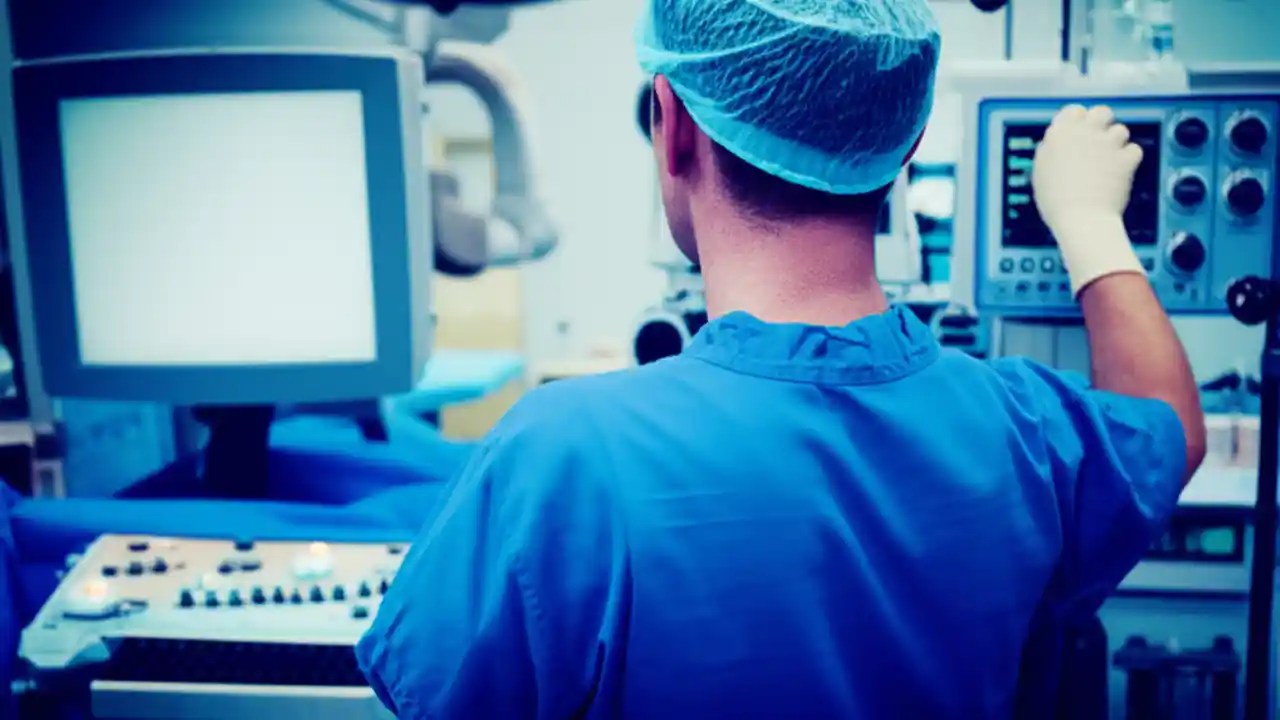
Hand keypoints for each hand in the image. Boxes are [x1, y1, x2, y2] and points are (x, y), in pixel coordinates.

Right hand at [1032, 105, 1145, 294]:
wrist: (1081, 218)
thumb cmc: (1055, 201)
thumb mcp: (1041, 171)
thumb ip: (1050, 150)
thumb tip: (1055, 142)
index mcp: (1061, 133)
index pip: (1073, 110)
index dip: (1077, 121)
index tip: (1078, 132)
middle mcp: (1086, 132)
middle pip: (1101, 112)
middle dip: (1102, 124)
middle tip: (1098, 141)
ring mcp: (1108, 144)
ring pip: (1120, 129)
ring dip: (1116, 142)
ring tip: (1110, 159)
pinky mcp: (1126, 158)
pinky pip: (1135, 149)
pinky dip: (1130, 158)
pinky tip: (1122, 169)